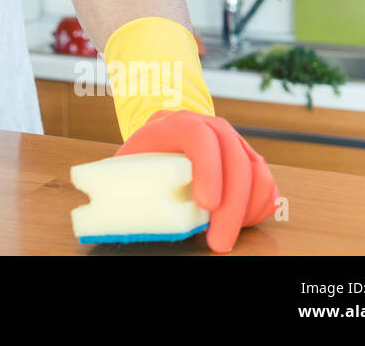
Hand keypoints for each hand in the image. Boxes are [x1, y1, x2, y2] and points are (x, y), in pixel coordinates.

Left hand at [114, 109, 277, 252]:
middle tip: (218, 242)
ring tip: (226, 237)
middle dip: (231, 206)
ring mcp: (236, 143)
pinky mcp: (251, 161)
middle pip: (234, 159)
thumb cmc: (144, 152)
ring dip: (246, 211)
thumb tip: (99, 203)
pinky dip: (257, 208)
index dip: (207, 168)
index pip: (199, 136)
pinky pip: (266, 184)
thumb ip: (123, 176)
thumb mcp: (129, 158)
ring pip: (256, 173)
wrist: (166, 134)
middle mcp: (213, 127)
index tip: (206, 203)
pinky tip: (240, 225)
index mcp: (178, 122)